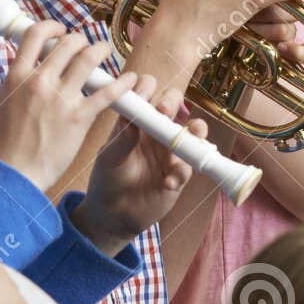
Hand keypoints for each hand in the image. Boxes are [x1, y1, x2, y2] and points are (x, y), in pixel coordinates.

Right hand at [0, 20, 139, 191]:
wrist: (15, 174)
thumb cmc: (6, 143)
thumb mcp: (2, 103)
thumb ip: (16, 82)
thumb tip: (25, 67)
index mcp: (17, 76)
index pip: (36, 34)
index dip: (52, 27)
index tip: (61, 31)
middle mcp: (39, 82)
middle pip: (68, 43)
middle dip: (82, 40)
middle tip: (88, 47)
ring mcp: (61, 99)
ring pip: (89, 59)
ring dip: (102, 50)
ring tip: (107, 52)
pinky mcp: (79, 117)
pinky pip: (107, 92)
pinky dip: (122, 83)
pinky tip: (130, 80)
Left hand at [72, 81, 206, 254]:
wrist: (113, 215)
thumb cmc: (107, 180)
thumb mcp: (108, 158)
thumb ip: (121, 140)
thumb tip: (132, 120)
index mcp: (136, 120)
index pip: (147, 91)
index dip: (147, 87)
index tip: (143, 94)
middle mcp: (156, 130)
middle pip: (174, 103)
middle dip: (172, 101)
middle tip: (163, 111)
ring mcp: (171, 151)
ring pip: (193, 131)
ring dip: (196, 128)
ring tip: (192, 132)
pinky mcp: (180, 173)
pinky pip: (189, 167)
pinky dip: (180, 173)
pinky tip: (166, 183)